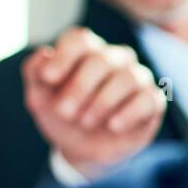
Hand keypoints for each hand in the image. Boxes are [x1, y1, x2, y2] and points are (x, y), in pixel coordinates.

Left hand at [21, 27, 165, 175]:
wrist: (79, 149)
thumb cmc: (60, 114)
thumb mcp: (39, 96)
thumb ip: (34, 72)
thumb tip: (44, 52)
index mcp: (85, 53)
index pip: (80, 39)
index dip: (64, 56)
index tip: (48, 79)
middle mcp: (114, 59)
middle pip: (101, 60)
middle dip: (78, 88)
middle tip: (64, 111)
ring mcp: (136, 78)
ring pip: (127, 78)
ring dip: (101, 103)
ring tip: (85, 122)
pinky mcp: (152, 100)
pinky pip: (148, 98)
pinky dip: (127, 113)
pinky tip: (112, 126)